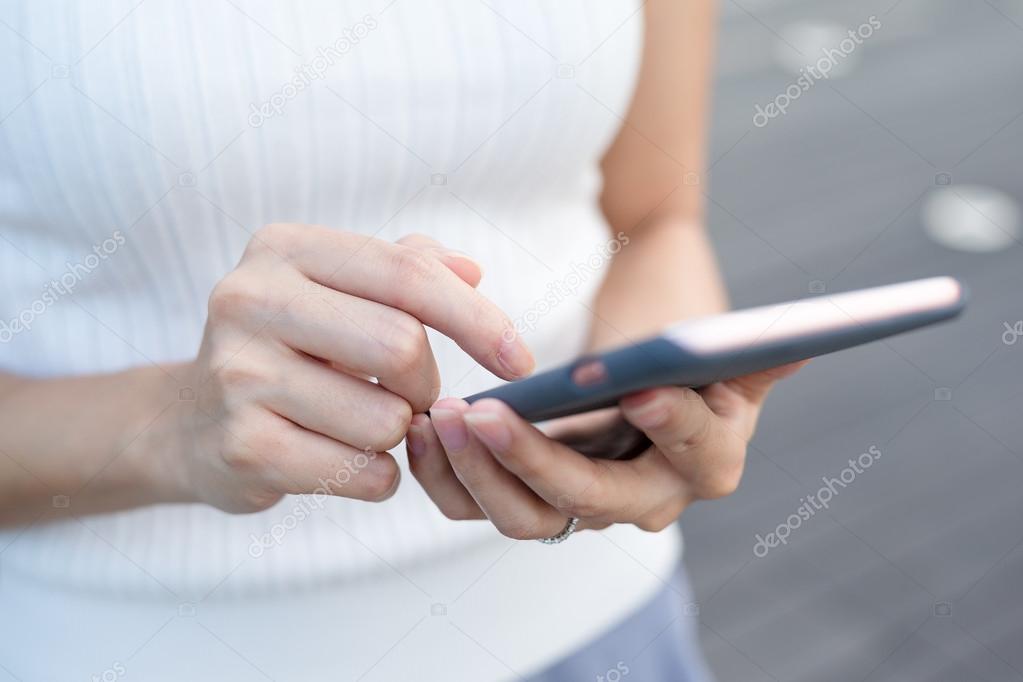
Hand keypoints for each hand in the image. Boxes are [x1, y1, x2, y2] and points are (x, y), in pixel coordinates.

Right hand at [164, 224, 533, 512]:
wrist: (190, 421)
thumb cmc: (289, 347)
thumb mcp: (336, 289)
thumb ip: (406, 269)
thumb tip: (471, 270)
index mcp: (284, 248)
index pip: (407, 273)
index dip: (478, 319)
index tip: (519, 362)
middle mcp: (250, 300)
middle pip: (402, 347)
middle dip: (426, 384)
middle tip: (407, 393)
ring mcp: (238, 374)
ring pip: (386, 419)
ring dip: (396, 433)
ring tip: (357, 422)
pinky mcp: (241, 445)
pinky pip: (363, 473)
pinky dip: (376, 475)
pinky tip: (341, 460)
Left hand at [407, 362, 804, 538]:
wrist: (638, 333)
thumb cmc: (680, 321)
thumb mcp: (717, 332)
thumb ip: (748, 348)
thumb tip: (793, 345)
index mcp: (710, 457)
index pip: (696, 452)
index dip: (673, 423)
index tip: (641, 388)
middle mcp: (649, 496)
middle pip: (590, 502)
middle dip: (532, 461)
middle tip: (482, 412)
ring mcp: (585, 502)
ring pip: (525, 517)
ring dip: (477, 470)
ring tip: (442, 412)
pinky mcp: (532, 492)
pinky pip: (482, 504)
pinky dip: (448, 474)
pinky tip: (423, 428)